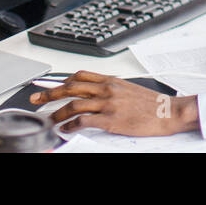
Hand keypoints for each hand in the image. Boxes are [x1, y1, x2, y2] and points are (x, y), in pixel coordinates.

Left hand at [28, 72, 198, 135]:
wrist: (168, 112)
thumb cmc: (152, 103)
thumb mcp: (130, 89)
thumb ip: (111, 89)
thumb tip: (96, 94)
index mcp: (111, 81)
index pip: (80, 76)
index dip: (62, 81)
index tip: (50, 86)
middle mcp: (107, 90)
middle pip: (71, 87)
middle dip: (50, 93)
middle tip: (36, 99)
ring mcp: (108, 104)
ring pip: (74, 104)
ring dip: (57, 112)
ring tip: (50, 119)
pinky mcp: (111, 120)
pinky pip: (85, 121)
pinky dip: (71, 125)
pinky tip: (67, 129)